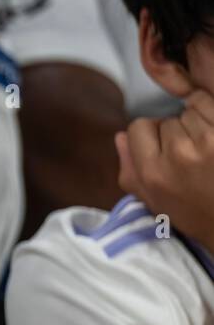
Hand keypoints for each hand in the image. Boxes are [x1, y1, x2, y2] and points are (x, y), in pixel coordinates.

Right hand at [116, 90, 213, 253]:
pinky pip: (209, 108)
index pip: (139, 127)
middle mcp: (179, 154)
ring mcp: (208, 143)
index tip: (160, 147)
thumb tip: (120, 136)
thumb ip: (129, 169)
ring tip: (205, 148)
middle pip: (166, 120)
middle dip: (174, 131)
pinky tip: (211, 139)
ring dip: (196, 124)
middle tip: (189, 153)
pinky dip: (210, 117)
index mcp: (153, 171)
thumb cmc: (194, 215)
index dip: (149, 135)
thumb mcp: (152, 201)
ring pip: (190, 113)